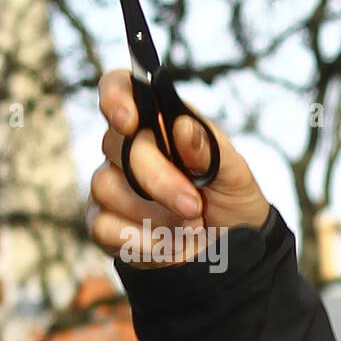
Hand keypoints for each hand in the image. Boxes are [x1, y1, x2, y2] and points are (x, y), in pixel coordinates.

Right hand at [86, 69, 270, 267]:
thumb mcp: (236, 176)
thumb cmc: (231, 202)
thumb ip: (210, 150)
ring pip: (108, 187)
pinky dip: (144, 241)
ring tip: (193, 226)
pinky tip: (173, 246)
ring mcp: (112, 186)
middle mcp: (127, 150)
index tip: (129, 120)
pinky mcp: (104, 225)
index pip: (121, 90)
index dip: (116, 97)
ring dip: (156, 214)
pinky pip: (104, 227)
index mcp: (159, 125)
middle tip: (194, 206)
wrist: (232, 250)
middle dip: (159, 179)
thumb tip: (182, 126)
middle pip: (116, 145)